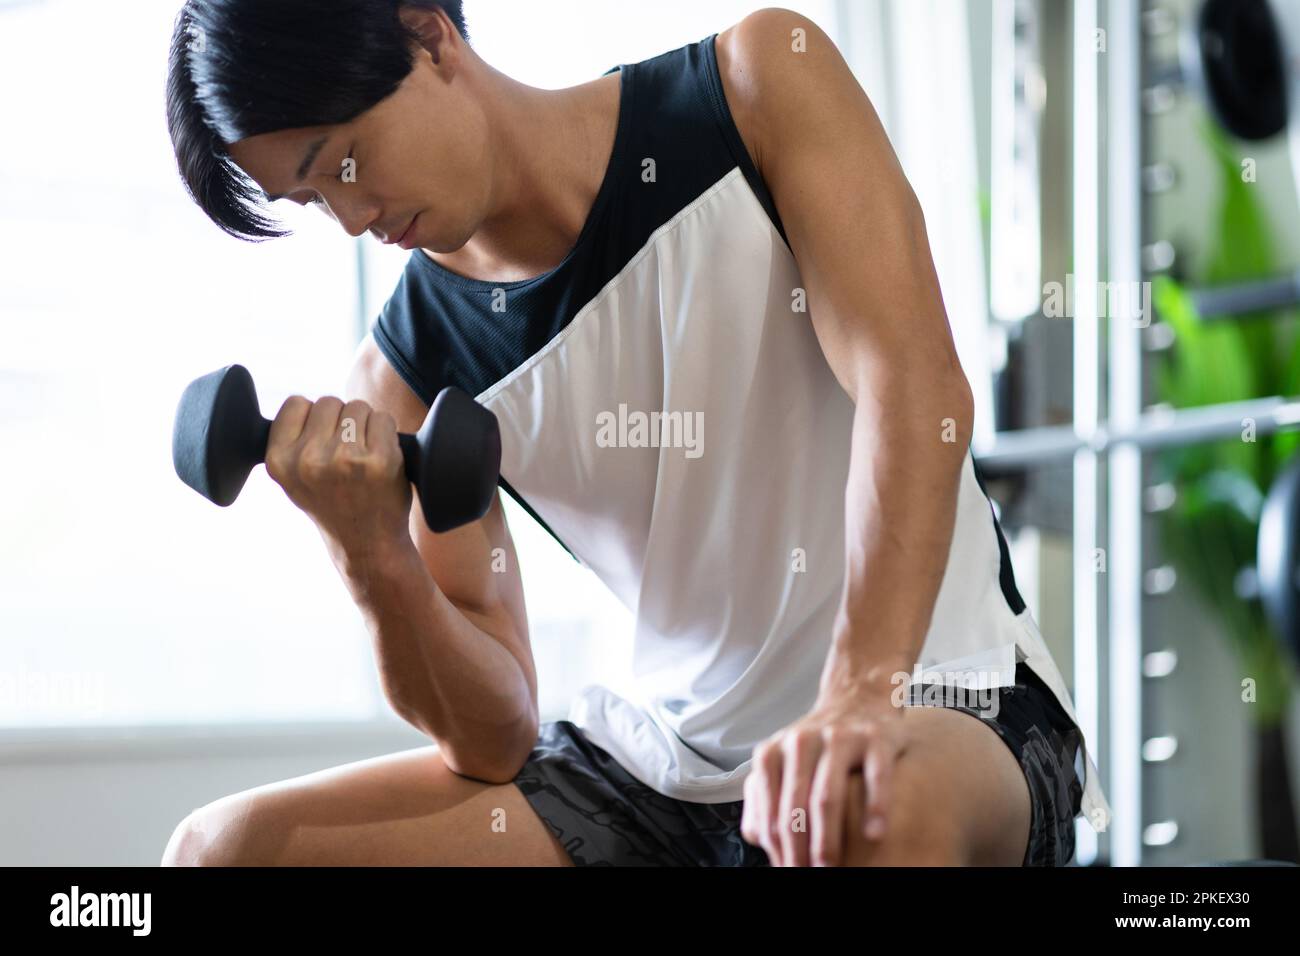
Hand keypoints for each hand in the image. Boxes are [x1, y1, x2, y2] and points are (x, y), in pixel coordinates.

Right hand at [264, 395, 412, 555]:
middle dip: (341, 420)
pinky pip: (384, 418)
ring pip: (358, 407)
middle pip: (329, 401)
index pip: (295, 403)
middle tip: (346, 453)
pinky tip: (380, 458)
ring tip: (362, 457)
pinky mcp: (379, 460)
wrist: (367, 543)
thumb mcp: (294, 478)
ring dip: (365, 426)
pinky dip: (387, 433)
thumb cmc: (333, 505)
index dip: (313, 417)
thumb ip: (292, 441)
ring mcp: (344, 458)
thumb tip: (302, 403)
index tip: (322, 439)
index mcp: (279, 461)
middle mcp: (308, 459)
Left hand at [740, 686, 905, 865]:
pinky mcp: (875, 739)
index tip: (787, 870)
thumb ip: (764, 796)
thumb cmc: (817, 743)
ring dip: (828, 837)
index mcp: (772, 753)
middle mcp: (801, 742)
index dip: (777, 848)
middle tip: (809, 875)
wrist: (857, 696)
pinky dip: (875, 807)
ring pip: (827, 794)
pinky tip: (874, 834)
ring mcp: (839, 739)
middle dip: (799, 849)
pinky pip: (875, 776)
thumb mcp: (781, 762)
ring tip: (830, 865)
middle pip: (794, 806)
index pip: (770, 812)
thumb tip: (760, 838)